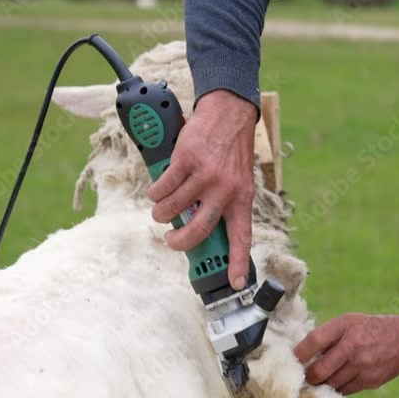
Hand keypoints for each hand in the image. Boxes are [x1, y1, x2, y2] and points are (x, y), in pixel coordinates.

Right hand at [147, 90, 256, 289]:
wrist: (228, 114)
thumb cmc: (231, 152)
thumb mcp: (238, 181)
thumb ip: (225, 204)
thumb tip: (203, 229)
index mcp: (241, 200)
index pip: (242, 237)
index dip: (239, 263)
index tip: (237, 283)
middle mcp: (225, 191)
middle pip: (198, 230)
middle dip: (179, 241)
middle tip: (172, 240)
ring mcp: (205, 176)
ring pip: (173, 209)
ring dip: (161, 213)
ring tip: (161, 210)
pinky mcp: (186, 160)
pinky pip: (163, 187)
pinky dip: (156, 192)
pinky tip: (157, 191)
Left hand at [293, 314, 398, 395]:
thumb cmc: (370, 329)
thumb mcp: (348, 321)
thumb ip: (327, 335)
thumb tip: (302, 353)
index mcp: (344, 327)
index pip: (313, 342)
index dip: (298, 354)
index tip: (292, 361)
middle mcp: (352, 347)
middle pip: (318, 371)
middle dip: (307, 377)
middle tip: (303, 377)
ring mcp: (361, 367)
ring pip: (330, 385)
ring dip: (321, 385)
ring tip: (317, 381)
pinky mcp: (368, 382)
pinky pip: (343, 391)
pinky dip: (336, 388)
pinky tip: (335, 383)